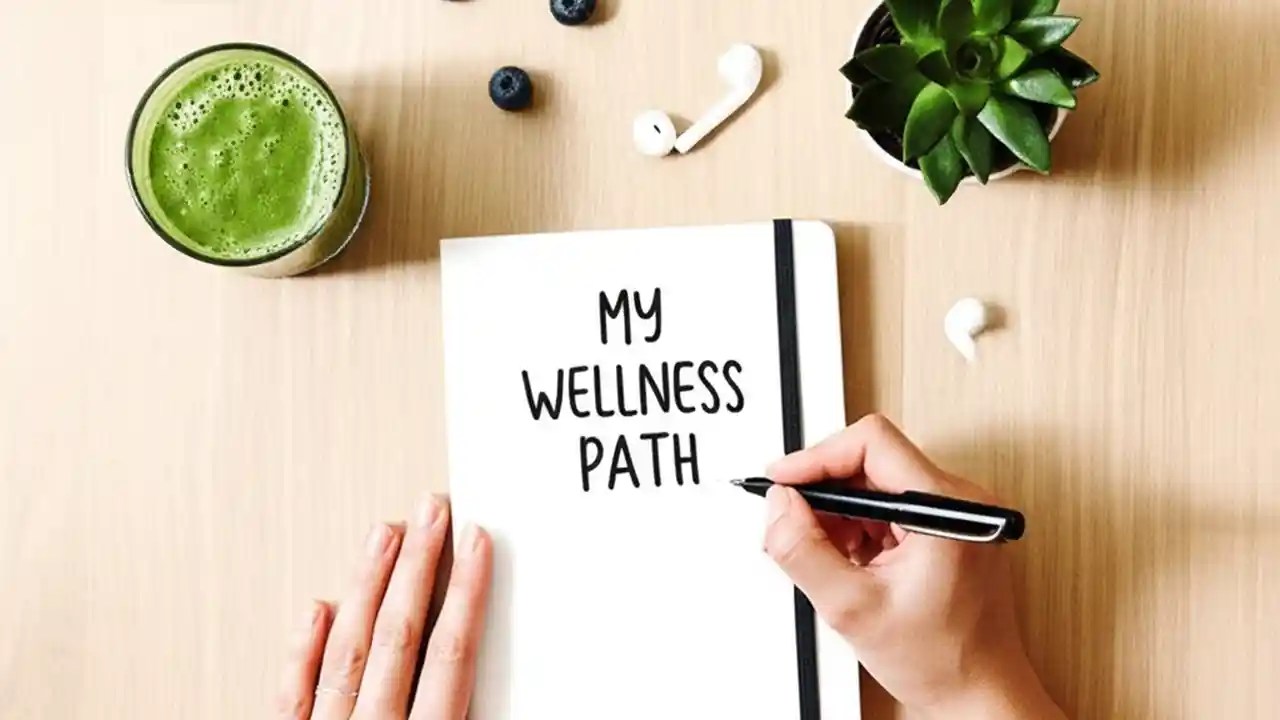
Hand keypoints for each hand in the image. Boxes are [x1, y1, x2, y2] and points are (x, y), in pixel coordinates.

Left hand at [276, 496, 492, 719]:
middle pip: (399, 633)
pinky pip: (293, 694)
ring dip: (368, 584)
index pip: (451, 653)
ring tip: (384, 534)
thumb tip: (501, 687)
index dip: (467, 591)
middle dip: (418, 564)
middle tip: (431, 513)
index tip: (475, 545)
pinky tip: (319, 609)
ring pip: (348, 648)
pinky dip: (304, 649)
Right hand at [763, 415, 1064, 719]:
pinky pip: (888, 508)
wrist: (980, 697)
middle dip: (823, 494)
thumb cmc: (944, 662)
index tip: (784, 480)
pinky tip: (849, 564)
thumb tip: (779, 505)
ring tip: (826, 559)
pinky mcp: (946, 529)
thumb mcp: (852, 607)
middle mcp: (959, 501)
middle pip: (870, 462)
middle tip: (792, 527)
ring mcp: (955, 514)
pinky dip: (858, 530)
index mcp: (948, 508)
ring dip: (838, 515)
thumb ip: (804, 550)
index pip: (872, 444)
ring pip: (875, 485)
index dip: (817, 458)